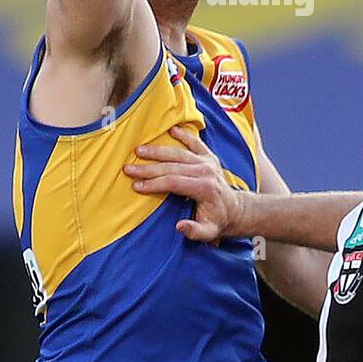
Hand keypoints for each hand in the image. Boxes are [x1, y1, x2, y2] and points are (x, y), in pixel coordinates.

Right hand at [124, 125, 243, 241]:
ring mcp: (207, 162)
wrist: (234, 209)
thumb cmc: (217, 221)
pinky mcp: (208, 156)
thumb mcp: (209, 232)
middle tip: (128, 168)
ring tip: (138, 149)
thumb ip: (194, 231)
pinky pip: (195, 142)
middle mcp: (206, 171)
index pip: (174, 182)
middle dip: (148, 168)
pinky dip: (183, 135)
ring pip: (178, 153)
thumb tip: (179, 226)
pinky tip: (171, 129)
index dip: (154, 184)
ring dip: (157, 151)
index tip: (136, 186)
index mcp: (204, 188)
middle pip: (172, 166)